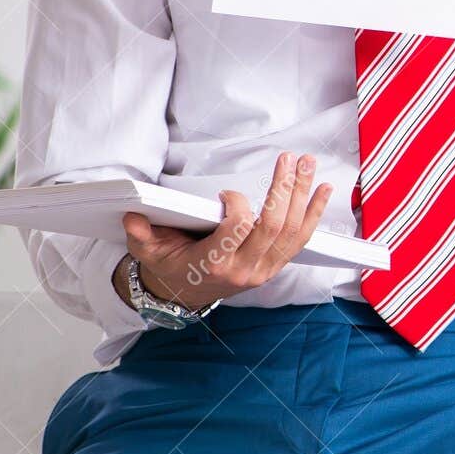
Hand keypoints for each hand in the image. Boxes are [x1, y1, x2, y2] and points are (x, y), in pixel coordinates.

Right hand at [112, 152, 333, 311]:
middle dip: (284, 189)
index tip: (227, 192)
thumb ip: (141, 236)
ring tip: (309, 163)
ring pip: (292, 231)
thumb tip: (132, 217)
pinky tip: (323, 189)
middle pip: (273, 226)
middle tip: (290, 158)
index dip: (237, 205)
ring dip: (303, 194)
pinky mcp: (275, 265)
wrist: (185, 295)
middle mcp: (245, 269)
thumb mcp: (148, 253)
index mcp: (215, 264)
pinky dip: (314, 213)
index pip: (238, 229)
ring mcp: (264, 269)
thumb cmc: (170, 266)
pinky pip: (301, 239)